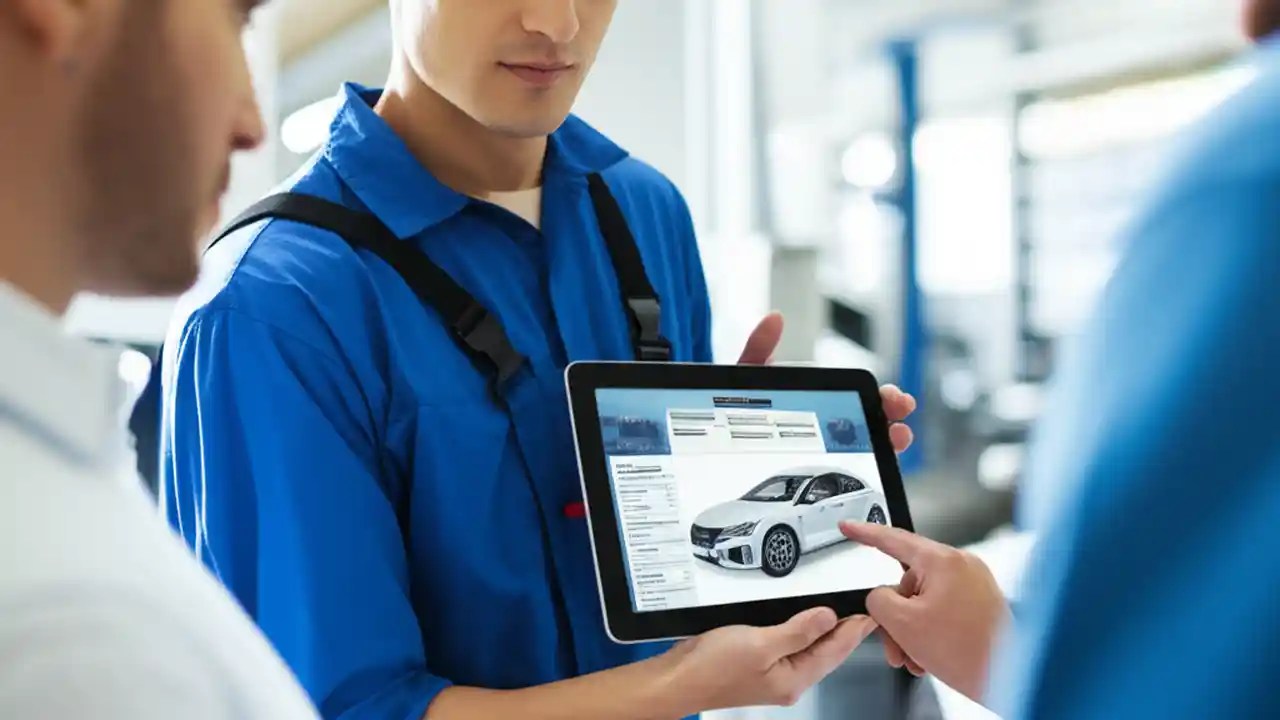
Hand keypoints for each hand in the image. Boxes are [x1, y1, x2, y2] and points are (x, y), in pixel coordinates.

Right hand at [659, 608, 876, 713]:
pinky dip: (802, 632)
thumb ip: (798, 630)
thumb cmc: (712, 668)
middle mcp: (787, 680)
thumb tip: (827, 617)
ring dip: (825, 631)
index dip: (854, 630)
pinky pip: (790, 646)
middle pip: (826, 653)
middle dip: (846, 632)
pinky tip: (803, 623)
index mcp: (794, 678)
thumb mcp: (761, 642)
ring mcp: (773, 674)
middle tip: (865, 611)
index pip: (834, 651)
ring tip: (842, 615)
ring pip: (810, 650)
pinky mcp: (757, 664)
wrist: (678, 679)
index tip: (871, 613)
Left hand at [737, 313, 917, 453]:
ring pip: (866, 447)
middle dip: (891, 416)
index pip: (858, 396)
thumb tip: (775, 318)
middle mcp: (828, 422)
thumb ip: (758, 349)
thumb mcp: (745, 378)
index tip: (891, 395)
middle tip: (899, 411)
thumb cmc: (734, 406)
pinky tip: (881, 467)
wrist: (714, 441)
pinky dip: (870, 467)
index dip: (881, 395)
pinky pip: (848, 470)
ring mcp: (825, 448)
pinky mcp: (817, 468)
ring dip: (889, 441)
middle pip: (869, 421)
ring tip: (898, 438)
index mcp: (818, 397)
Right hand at [839, 522, 1009, 702]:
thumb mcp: (903, 623)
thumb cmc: (970, 651)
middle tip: (896, 644)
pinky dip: (931, 632)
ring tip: (918, 657)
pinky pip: (943, 610)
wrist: (1010, 677)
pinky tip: (932, 655)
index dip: (864, 533)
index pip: (894, 539)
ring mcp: (974, 584)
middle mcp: (962, 566)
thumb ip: (878, 600)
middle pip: (907, 583)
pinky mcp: (981, 603)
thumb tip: (880, 597)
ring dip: (913, 631)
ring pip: (923, 601)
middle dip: (897, 619)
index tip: (849, 527)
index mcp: (943, 561)